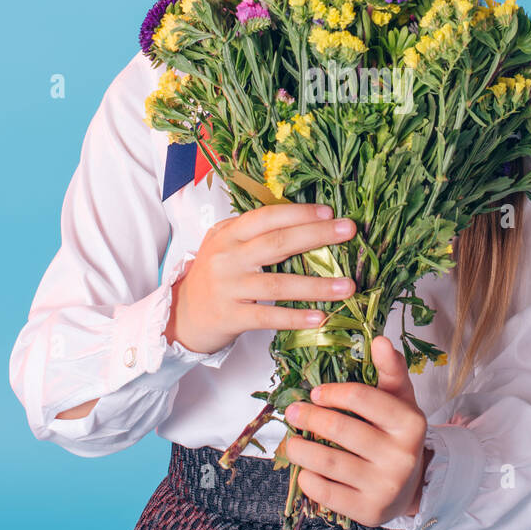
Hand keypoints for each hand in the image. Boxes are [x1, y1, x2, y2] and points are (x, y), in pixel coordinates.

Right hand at [165, 201, 357, 354]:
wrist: (181, 314)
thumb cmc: (214, 276)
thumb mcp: (225, 244)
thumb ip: (254, 232)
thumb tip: (304, 220)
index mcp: (228, 234)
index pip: (267, 217)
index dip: (299, 213)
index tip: (330, 212)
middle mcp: (227, 257)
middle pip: (277, 243)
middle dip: (317, 235)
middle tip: (349, 231)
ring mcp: (228, 287)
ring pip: (278, 284)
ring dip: (317, 285)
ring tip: (348, 286)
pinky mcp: (230, 316)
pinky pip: (268, 317)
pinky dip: (295, 317)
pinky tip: (319, 317)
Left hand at [283, 334, 431, 527]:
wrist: (411, 486)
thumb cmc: (396, 434)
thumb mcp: (399, 400)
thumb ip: (390, 369)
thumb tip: (381, 339)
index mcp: (411, 423)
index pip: (362, 398)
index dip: (332, 392)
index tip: (315, 393)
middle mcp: (402, 456)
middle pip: (340, 428)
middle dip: (308, 417)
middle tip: (292, 411)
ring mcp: (385, 486)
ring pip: (327, 461)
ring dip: (299, 447)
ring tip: (290, 440)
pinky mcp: (368, 511)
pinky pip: (325, 491)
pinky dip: (307, 478)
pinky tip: (305, 469)